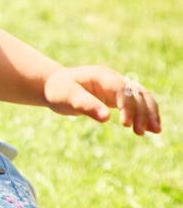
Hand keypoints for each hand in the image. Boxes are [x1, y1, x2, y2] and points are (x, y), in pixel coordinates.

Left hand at [43, 65, 161, 134]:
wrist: (54, 85)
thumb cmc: (59, 90)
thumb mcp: (67, 97)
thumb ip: (86, 105)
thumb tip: (106, 118)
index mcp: (101, 76)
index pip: (122, 89)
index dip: (127, 106)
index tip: (125, 125)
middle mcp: (113, 79)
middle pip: (136, 93)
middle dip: (142, 112)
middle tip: (139, 132)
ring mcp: (117, 86)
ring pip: (141, 97)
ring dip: (149, 113)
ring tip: (153, 131)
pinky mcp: (118, 96)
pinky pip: (137, 103)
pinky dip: (146, 114)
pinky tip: (151, 128)